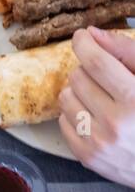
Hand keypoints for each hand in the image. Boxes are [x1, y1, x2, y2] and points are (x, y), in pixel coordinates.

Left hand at [58, 27, 134, 188]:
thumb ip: (128, 53)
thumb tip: (93, 34)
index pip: (97, 63)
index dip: (85, 44)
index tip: (82, 37)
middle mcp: (116, 124)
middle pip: (78, 77)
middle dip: (88, 71)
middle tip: (105, 79)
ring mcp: (99, 143)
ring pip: (65, 97)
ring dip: (79, 91)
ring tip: (101, 98)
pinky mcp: (87, 157)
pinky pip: (62, 120)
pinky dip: (75, 114)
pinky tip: (96, 117)